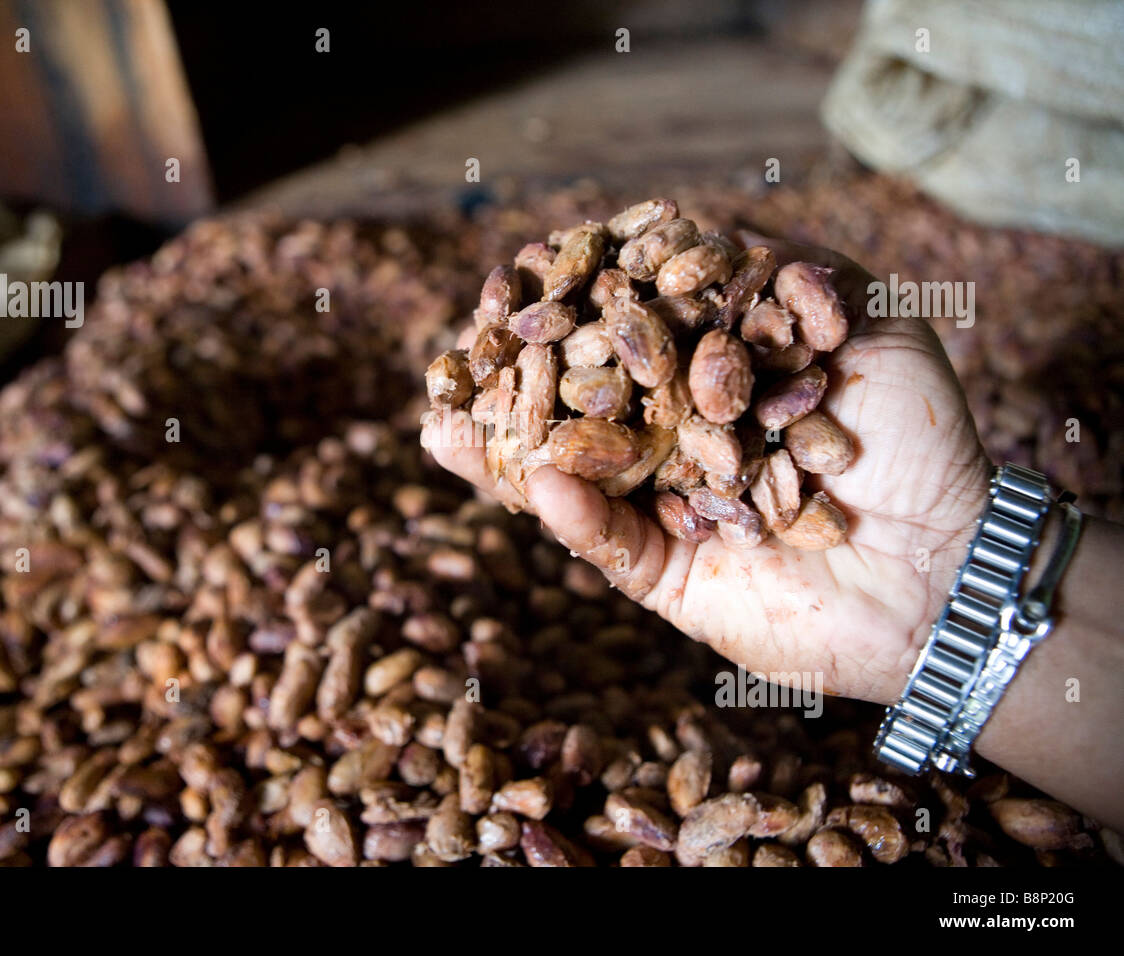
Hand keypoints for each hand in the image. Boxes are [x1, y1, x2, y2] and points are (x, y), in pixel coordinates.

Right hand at [422, 236, 993, 705]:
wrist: (949, 561)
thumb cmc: (916, 436)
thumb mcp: (871, 321)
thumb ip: (790, 272)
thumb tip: (699, 227)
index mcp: (713, 379)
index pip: (629, 334)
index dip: (577, 303)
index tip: (521, 271)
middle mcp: (675, 441)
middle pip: (582, 403)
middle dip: (518, 377)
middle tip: (459, 345)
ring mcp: (663, 510)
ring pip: (572, 476)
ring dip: (505, 451)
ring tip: (439, 420)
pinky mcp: (664, 577)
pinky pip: (608, 547)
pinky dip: (574, 516)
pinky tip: (536, 479)